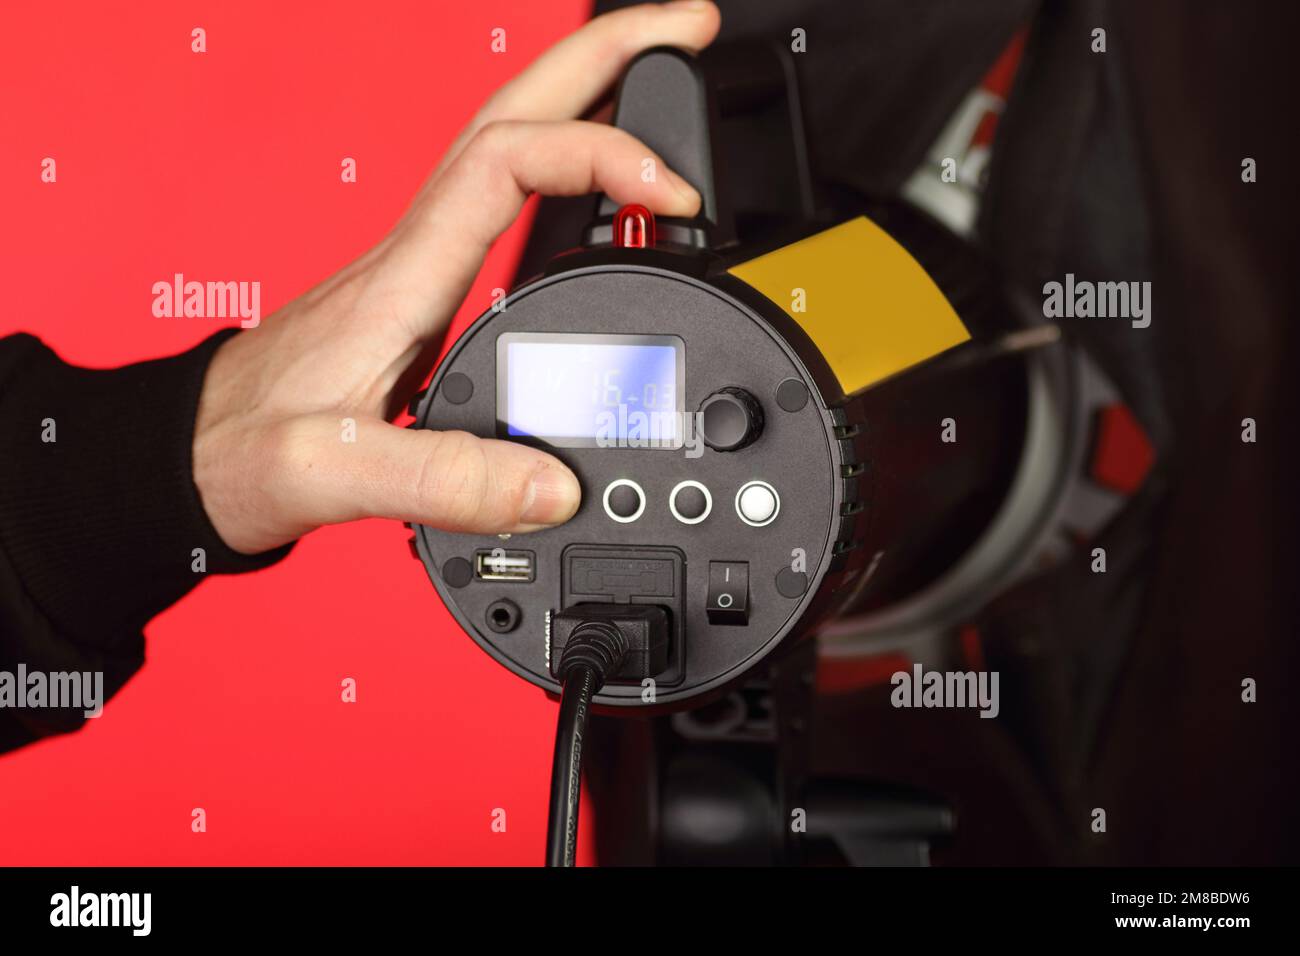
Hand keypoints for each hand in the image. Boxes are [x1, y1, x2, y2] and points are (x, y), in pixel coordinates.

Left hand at [193, 1, 720, 553]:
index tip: (670, 194)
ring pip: (509, 143)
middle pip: (514, 111)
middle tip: (684, 31)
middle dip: (603, 55)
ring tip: (658, 78)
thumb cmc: (246, 449)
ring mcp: (422, 265)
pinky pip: (504, 198)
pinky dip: (565, 168)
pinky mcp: (427, 293)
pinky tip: (596, 189)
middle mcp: (417, 252)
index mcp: (406, 276)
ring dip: (587, 95)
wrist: (198, 456)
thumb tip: (553, 486)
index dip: (599, 154)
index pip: (507, 162)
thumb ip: (444, 482)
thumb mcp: (337, 475)